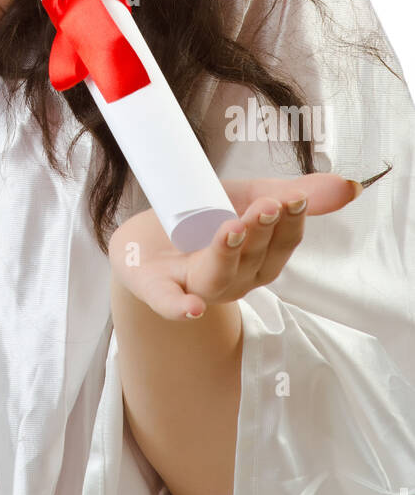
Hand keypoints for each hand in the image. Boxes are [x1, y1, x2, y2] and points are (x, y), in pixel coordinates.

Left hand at [108, 174, 361, 319]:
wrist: (143, 238)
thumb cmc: (202, 221)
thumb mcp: (246, 198)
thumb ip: (292, 193)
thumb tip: (351, 186)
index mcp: (257, 260)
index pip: (282, 244)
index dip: (290, 222)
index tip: (294, 197)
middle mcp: (233, 279)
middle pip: (253, 260)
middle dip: (261, 232)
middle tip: (265, 204)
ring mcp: (196, 286)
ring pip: (218, 277)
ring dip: (227, 254)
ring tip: (231, 228)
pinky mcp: (156, 288)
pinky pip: (170, 303)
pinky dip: (180, 308)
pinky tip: (192, 308)